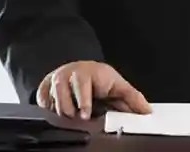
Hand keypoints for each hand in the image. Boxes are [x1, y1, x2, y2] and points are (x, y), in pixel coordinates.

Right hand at [36, 61, 151, 119]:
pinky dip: (49, 110)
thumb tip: (147, 111)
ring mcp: (53, 80)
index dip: (83, 101)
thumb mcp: (118, 86)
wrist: (78, 70)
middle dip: (70, 109)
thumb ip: (132, 98)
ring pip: (51, 101)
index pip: (82, 85)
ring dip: (60, 112)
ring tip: (71, 116)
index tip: (85, 114)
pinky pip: (41, 103)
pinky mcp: (43, 88)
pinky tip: (58, 111)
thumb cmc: (100, 80)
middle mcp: (68, 74)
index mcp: (87, 72)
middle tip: (78, 118)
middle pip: (62, 94)